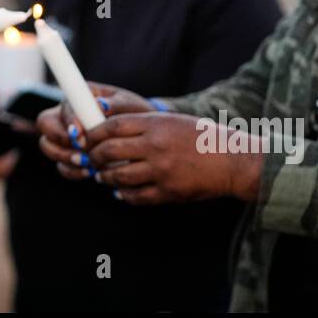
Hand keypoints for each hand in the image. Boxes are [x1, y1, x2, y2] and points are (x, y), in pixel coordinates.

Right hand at [36, 83, 151, 179]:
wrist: (142, 132)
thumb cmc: (134, 112)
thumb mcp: (129, 105)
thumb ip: (114, 105)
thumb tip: (100, 105)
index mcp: (79, 96)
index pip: (63, 106)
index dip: (68, 122)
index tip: (80, 135)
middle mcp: (66, 113)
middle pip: (45, 126)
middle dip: (61, 143)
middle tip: (82, 155)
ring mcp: (65, 134)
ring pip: (49, 147)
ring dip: (66, 159)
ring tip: (89, 166)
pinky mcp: (70, 153)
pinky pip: (61, 164)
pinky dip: (73, 171)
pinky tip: (90, 172)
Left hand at [50, 112, 261, 204]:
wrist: (231, 160)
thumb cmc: (201, 137)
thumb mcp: (171, 121)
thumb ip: (142, 126)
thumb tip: (108, 133)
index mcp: (155, 125)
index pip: (111, 127)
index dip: (93, 133)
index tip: (86, 138)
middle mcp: (155, 147)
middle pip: (109, 151)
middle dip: (93, 156)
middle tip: (89, 158)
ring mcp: (161, 171)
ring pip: (118, 176)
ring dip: (105, 177)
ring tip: (102, 176)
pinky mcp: (168, 192)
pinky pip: (136, 196)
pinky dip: (123, 195)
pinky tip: (120, 191)